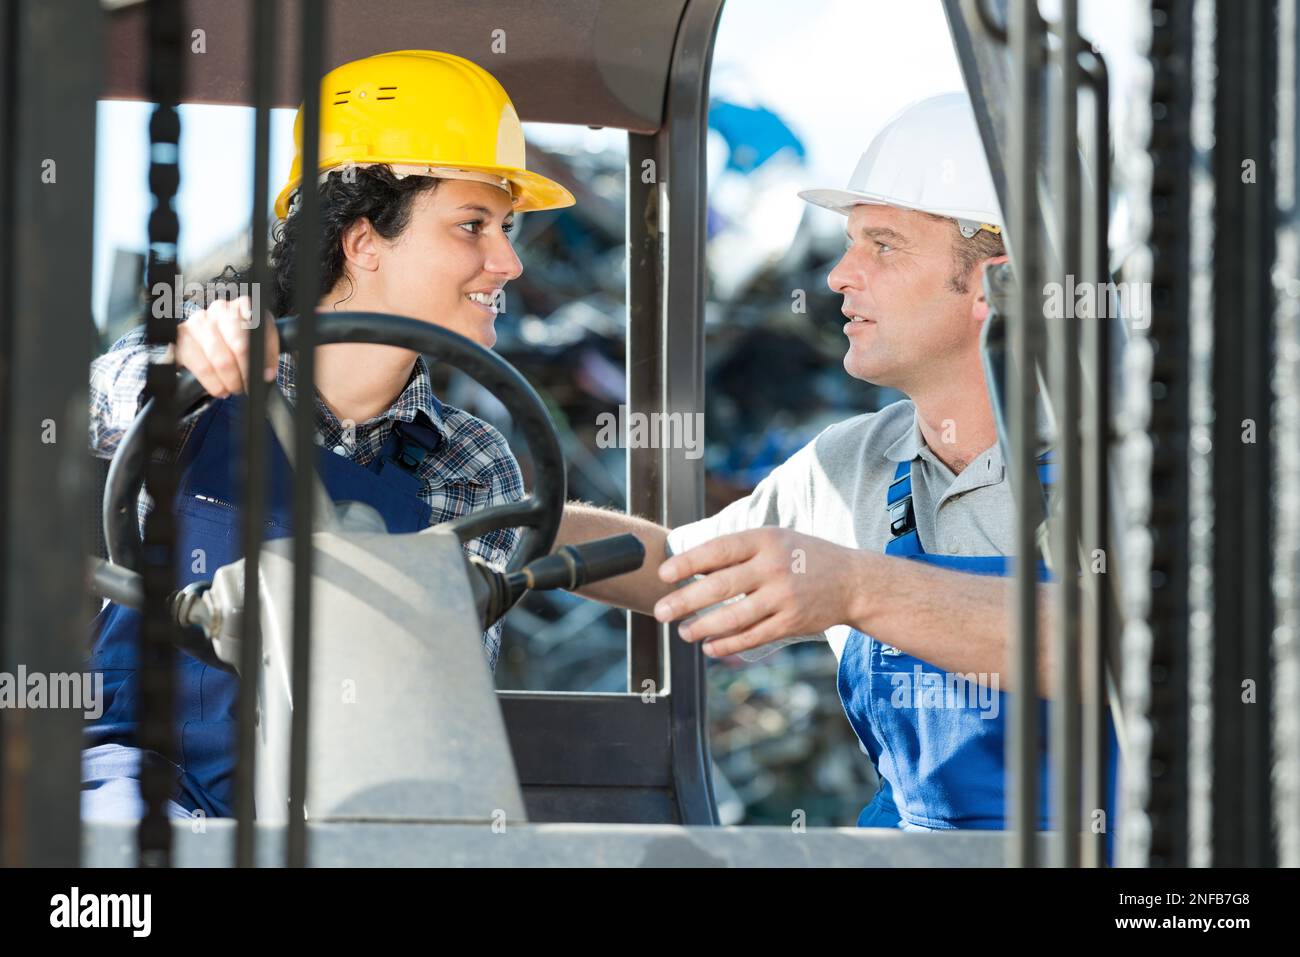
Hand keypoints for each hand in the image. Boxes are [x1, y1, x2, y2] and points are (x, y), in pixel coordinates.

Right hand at [174, 296, 279, 396]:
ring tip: (235, 388)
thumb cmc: (235, 340)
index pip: (259, 332)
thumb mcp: (257, 341)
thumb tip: (268, 373)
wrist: (204, 339)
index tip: (266, 375)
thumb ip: (266, 352)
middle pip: (240, 347)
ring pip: (221, 360)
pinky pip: (202, 367)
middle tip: (248, 386)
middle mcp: (221, 309)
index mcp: (244, 306)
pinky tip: (220, 388)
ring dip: (231, 381)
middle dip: (247, 372)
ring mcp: (199, 321)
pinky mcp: (183, 337)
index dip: (265, 357)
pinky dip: (214, 384)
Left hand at [651, 528, 868, 657]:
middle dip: (684, 601)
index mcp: (766, 540)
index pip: (718, 550)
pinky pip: (752, 637)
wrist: (852, 581)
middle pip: (720, 586)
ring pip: (734, 617)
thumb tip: (690, 564)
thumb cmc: (803, 557)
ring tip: (683, 632)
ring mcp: (784, 597)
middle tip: (660, 612)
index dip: (687, 563)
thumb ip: (739, 550)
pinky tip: (710, 647)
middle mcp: (774, 567)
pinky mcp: (791, 622)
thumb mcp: (775, 540)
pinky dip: (727, 644)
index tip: (663, 573)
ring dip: (702, 627)